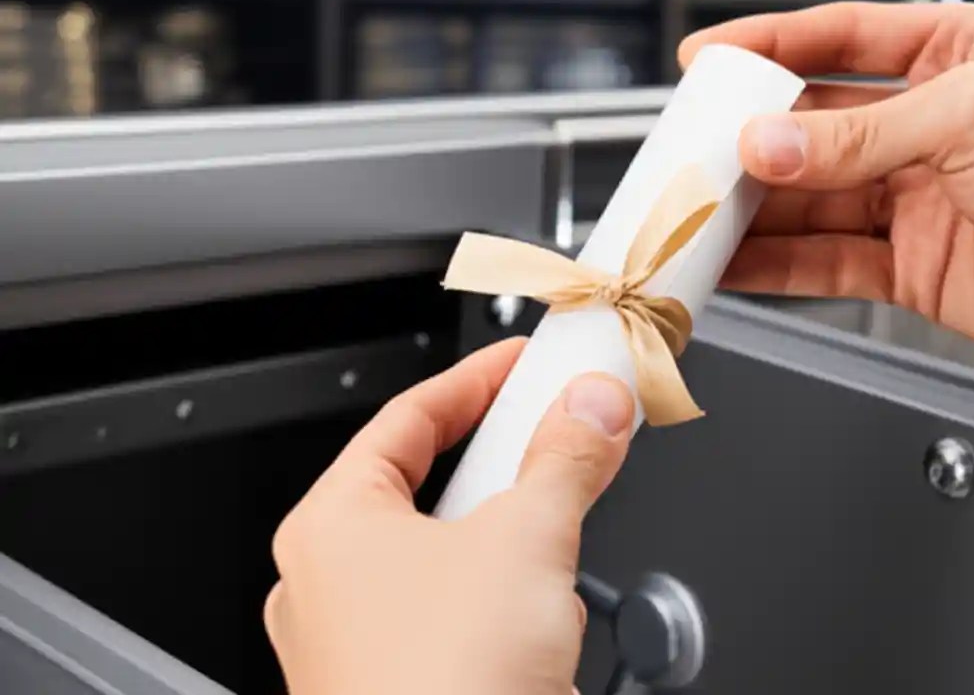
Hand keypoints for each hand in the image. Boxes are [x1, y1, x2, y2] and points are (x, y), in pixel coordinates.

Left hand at [264, 338, 634, 694]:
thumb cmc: (438, 690)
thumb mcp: (526, 541)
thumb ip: (566, 460)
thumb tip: (594, 408)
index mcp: (330, 528)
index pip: (409, 418)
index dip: (477, 380)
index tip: (527, 362)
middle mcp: (328, 586)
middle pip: (433, 487)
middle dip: (506, 468)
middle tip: (560, 436)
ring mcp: (359, 646)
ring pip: (452, 559)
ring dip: (513, 544)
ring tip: (557, 543)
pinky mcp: (400, 689)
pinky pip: (460, 620)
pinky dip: (508, 605)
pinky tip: (544, 622)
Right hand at [682, 2, 973, 396]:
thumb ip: (860, 136)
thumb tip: (767, 143)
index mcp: (953, 57)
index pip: (838, 40)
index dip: (764, 48)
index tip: (702, 66)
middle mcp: (928, 125)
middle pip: (811, 125)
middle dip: (746, 141)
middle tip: (685, 158)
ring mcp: (915, 199)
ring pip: (810, 200)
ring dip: (752, 212)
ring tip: (693, 220)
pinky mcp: (910, 266)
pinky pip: (826, 262)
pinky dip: (777, 267)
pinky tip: (734, 268)